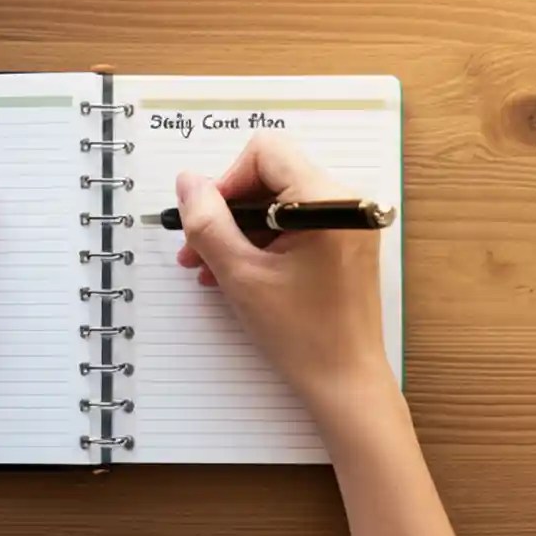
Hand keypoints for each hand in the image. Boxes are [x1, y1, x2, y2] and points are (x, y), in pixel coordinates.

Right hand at [174, 133, 395, 428]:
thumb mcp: (240, 275)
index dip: (226, 180)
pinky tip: (234, 273)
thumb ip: (207, 222)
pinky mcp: (344, 242)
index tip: (204, 219)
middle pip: (271, 175)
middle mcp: (346, 201)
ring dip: (238, 229)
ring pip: (278, 201)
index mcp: (327, 201)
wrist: (345, 383)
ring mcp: (348, 222)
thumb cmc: (301, 334)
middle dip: (227, 210)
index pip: (266, 152)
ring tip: (208, 268)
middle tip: (195, 248)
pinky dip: (261, 241)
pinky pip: (294, 224)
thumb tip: (187, 182)